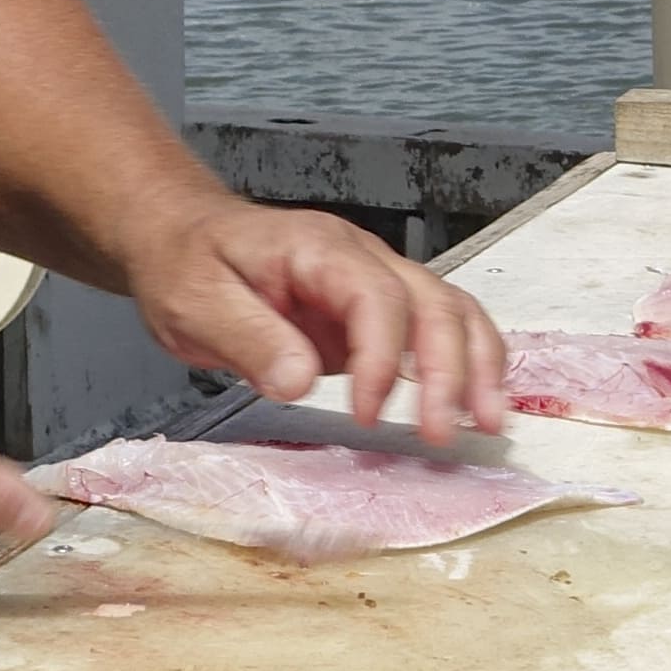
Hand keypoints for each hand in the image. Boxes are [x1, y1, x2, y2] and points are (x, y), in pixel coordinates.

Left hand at [127, 192, 508, 440]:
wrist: (183, 237)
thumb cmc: (187, 263)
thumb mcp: (195, 302)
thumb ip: (248, 338)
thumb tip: (299, 382)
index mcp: (318, 250)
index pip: (375, 298)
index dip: (380, 359)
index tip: (366, 416)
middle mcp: (362, 259)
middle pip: (434, 303)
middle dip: (448, 370)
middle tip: (440, 434)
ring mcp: (377, 283)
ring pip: (453, 312)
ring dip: (477, 367)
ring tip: (486, 424)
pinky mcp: (380, 312)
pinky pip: (441, 329)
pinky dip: (467, 364)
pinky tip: (474, 404)